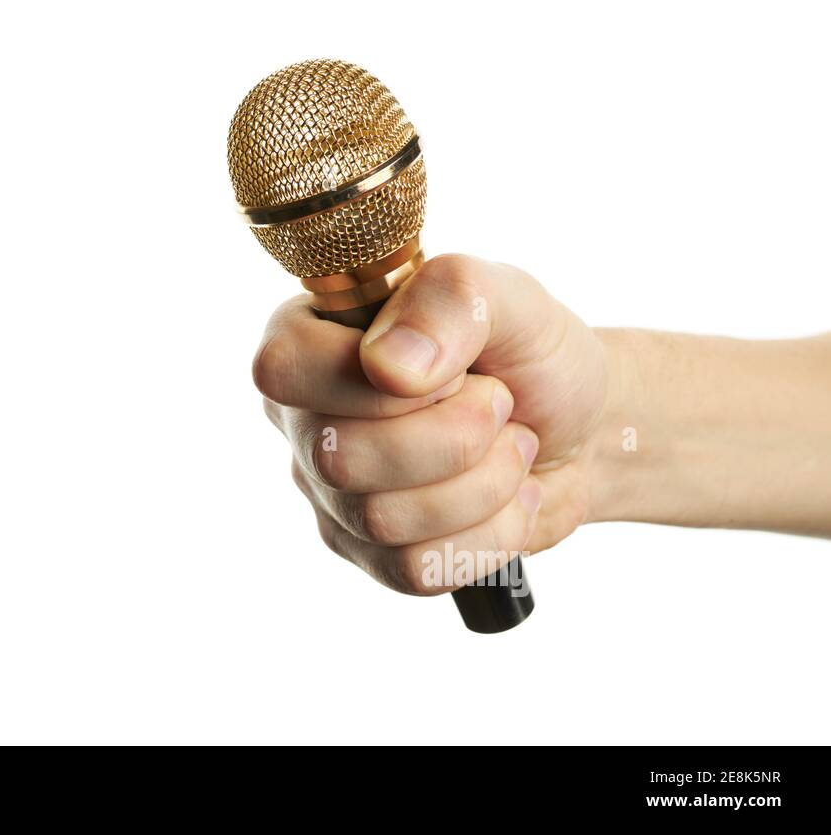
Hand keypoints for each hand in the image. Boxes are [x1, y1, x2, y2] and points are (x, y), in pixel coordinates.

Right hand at [253, 254, 608, 593]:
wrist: (579, 427)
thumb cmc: (529, 351)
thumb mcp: (505, 295)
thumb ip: (447, 300)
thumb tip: (385, 368)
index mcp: (311, 335)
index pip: (285, 367)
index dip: (372, 383)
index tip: (452, 373)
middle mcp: (306, 416)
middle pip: (339, 457)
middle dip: (453, 437)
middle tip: (499, 403)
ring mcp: (331, 493)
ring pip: (381, 519)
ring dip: (482, 483)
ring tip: (512, 446)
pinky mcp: (369, 553)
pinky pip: (412, 569)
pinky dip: (488, 535)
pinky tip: (506, 498)